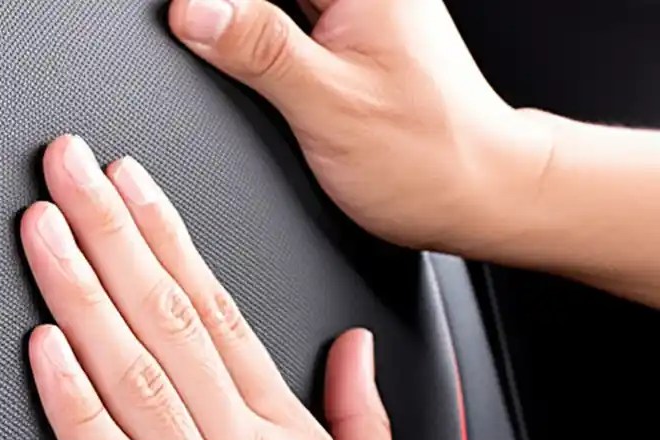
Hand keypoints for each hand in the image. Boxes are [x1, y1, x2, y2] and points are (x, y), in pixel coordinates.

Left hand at [23, 136, 448, 439]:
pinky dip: (75, 405)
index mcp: (288, 439)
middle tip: (67, 171)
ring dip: (82, 295)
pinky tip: (44, 351)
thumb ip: (358, 416)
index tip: (130, 185)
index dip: (166, 238)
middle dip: (111, 234)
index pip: (217, 310)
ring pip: (135, 377)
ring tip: (43, 231)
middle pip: (168, 320)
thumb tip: (349, 348)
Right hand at [166, 0, 552, 253]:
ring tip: (222, 49)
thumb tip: (193, 9)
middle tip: (209, 43)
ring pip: (282, 3)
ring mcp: (363, 11)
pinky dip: (261, 37)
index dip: (218, 1)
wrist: (478, 194)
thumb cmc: (426, 158)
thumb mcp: (326, 104)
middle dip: (229, 13)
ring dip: (243, 21)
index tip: (185, 17)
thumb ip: (257, 48)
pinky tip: (243, 57)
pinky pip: (292, 20)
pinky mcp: (355, 39)